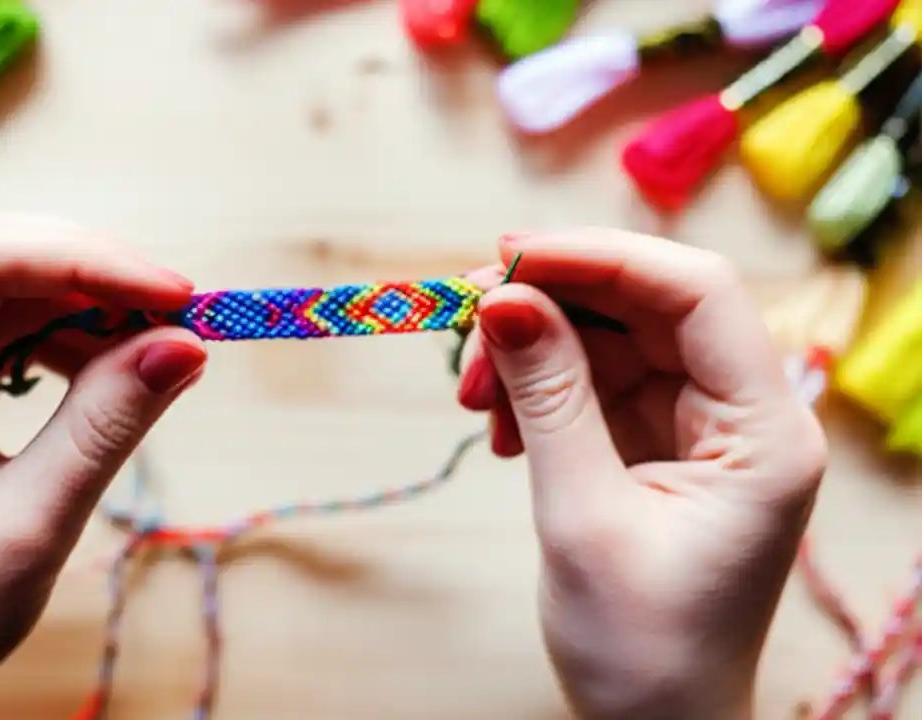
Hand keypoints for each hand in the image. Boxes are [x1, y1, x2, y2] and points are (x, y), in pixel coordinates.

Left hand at [0, 212, 206, 719]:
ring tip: (157, 347)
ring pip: (2, 283)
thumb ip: (106, 423)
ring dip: (87, 303)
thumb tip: (187, 342)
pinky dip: (65, 333)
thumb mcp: (31, 525)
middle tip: (182, 317)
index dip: (85, 260)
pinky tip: (111, 364)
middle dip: (93, 275)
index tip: (177, 295)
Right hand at [457, 231, 825, 719]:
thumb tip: (502, 298)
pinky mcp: (658, 445)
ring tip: (473, 398)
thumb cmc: (639, 648)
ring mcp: (699, 428)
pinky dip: (538, 390)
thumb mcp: (582, 516)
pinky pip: (594, 383)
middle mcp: (742, 415)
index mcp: (765, 432)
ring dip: (532, 350)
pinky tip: (501, 430)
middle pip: (647, 306)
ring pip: (611, 339)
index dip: (602, 258)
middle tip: (466, 320)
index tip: (509, 257)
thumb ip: (548, 397)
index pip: (697, 292)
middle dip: (551, 303)